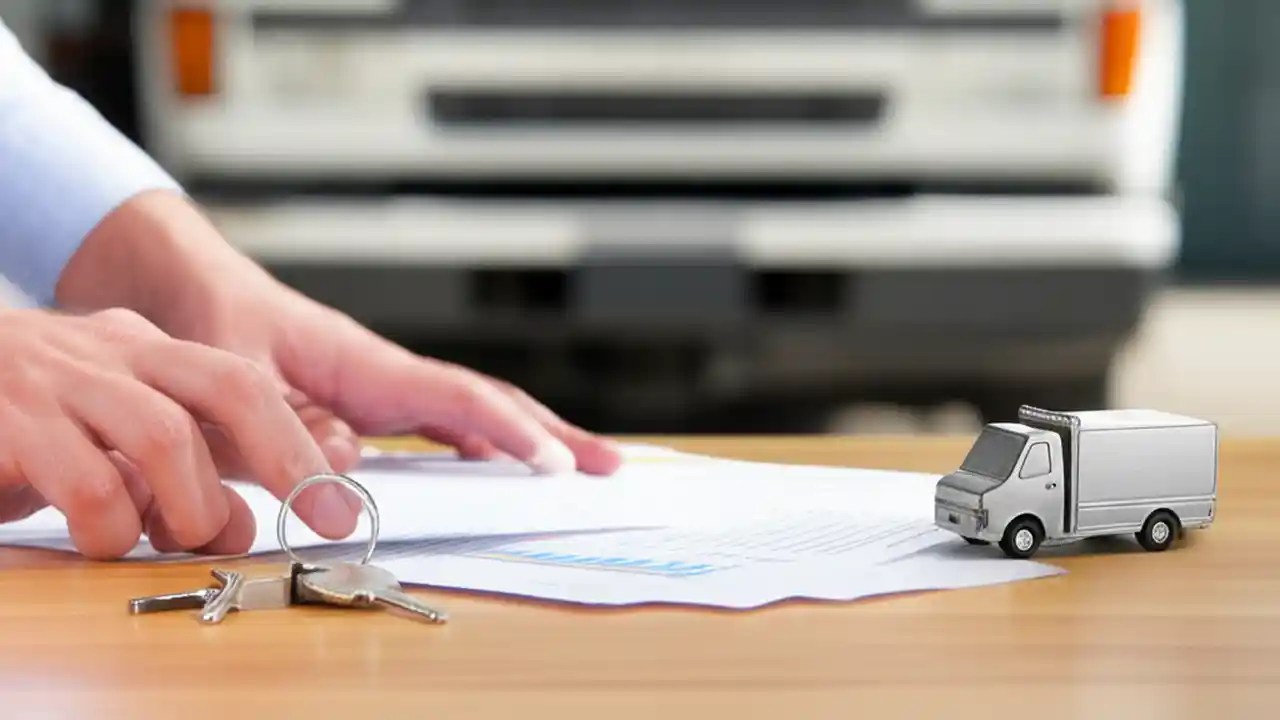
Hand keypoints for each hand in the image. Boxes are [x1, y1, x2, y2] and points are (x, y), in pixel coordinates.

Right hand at [0, 307, 358, 558]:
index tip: (340, 507)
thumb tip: (240, 524)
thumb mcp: (104, 434)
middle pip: (227, 388)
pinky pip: (86, 481)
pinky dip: (111, 525)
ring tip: (170, 535)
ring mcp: (55, 379)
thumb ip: (174, 468)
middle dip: (284, 457)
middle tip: (302, 522)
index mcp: (141, 350)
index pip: (243, 382)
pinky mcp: (5, 419)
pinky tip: (100, 536)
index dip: (301, 445)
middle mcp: (107, 352)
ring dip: (187, 503)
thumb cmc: (18, 422)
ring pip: (163, 434)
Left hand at [57, 192, 622, 473]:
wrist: (187, 290)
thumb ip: (287, 423)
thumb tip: (351, 467)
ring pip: (473, 412)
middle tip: (610, 467)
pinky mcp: (368, 400)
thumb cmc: (210, 324)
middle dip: (552, 432)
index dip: (509, 431)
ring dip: (528, 437)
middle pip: (489, 401)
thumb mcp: (232, 377)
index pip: (456, 398)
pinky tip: (498, 465)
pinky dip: (482, 442)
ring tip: (580, 466)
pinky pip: (440, 423)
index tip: (553, 465)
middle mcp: (386, 374)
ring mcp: (383, 386)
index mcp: (364, 364)